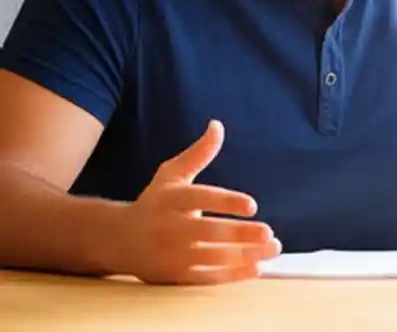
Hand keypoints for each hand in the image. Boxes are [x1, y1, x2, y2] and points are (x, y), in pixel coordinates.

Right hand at [115, 120, 280, 283]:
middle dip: (241, 234)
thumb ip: (198, 154)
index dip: (227, 202)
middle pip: (209, 232)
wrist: (117, 240)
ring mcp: (171, 255)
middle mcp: (169, 227)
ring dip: (245, 255)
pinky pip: (206, 278)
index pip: (201, 199)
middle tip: (270, 233)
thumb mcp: (171, 175)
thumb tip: (217, 125)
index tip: (252, 205)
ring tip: (272, 248)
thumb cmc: (155, 203)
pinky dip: (231, 276)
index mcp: (171, 199)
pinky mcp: (174, 276)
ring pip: (212, 257)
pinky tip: (256, 269)